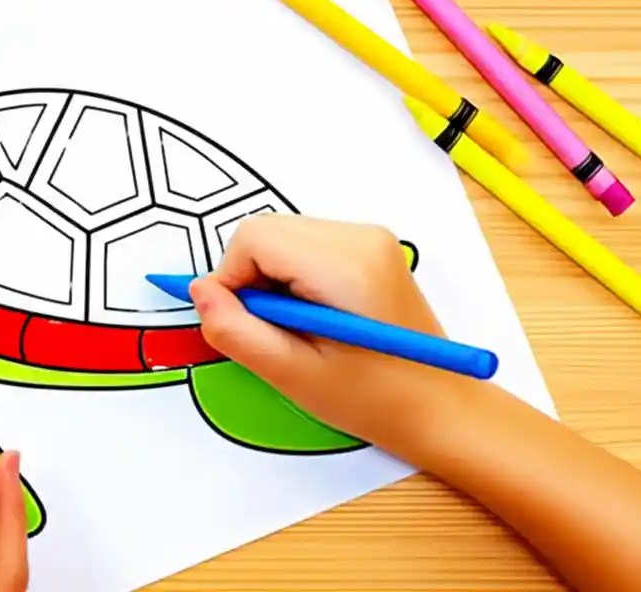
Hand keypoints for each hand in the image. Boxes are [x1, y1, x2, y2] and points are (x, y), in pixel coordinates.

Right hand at [190, 215, 480, 458]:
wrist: (439, 408)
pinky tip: (311, 317)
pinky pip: (304, 246)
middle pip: (266, 232)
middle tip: (271, 331)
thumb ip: (236, 330)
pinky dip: (291, 277)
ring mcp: (369, 239)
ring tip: (295, 328)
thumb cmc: (373, 399)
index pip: (253, 238)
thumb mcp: (292, 373)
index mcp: (345, 265)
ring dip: (270, 280)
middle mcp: (360, 237)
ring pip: (281, 237)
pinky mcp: (370, 248)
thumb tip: (200, 292)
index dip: (231, 279)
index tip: (243, 324)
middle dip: (251, 279)